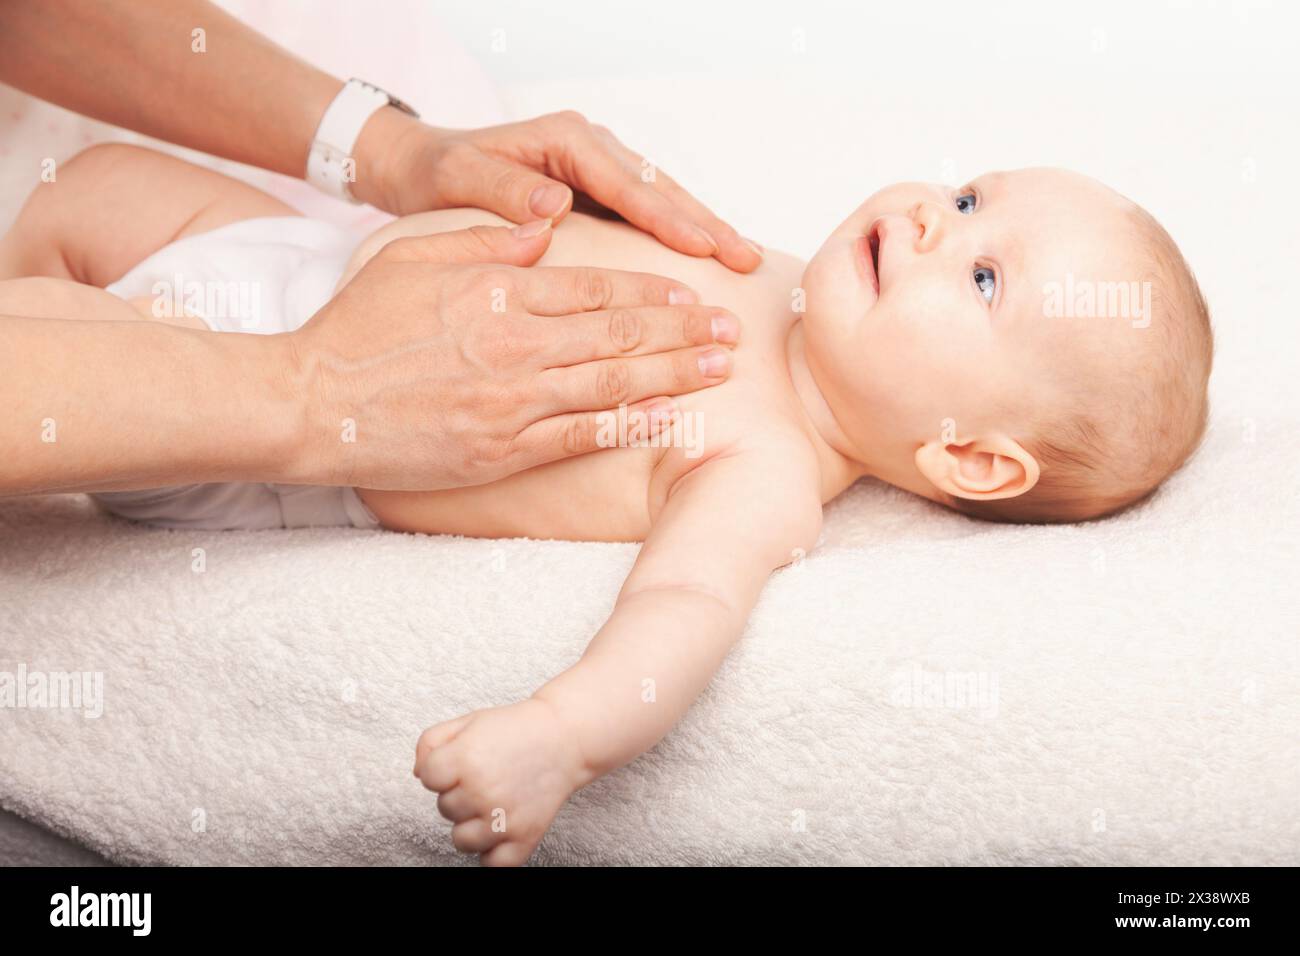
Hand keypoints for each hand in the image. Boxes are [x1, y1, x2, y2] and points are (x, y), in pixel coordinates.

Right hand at [286, 220, 738, 489]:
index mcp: (499, 290)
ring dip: (676, 373)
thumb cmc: (354, 328)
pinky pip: (584, 435)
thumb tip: (545, 229)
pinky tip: (670, 415)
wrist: (310, 405)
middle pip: (622, 331)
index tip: (690, 292)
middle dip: (685, 330)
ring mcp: (515, 399)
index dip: (653, 289)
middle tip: (731, 332)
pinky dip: (632, 423)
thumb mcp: (411, 258)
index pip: (598, 285)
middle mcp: (518, 343)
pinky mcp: (505, 449)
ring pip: (616, 381)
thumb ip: (482, 238)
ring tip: (720, 369)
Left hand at [352, 106, 762, 272]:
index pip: (626, 183)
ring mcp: (597, 170)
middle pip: (658, 187)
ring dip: (702, 228)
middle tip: (747, 256)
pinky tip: (706, 259)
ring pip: (661, 198)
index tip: (703, 248)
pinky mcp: (596, 192)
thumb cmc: (436, 172)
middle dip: (705, 222)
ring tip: (744, 258)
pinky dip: (678, 234)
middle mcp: (588, 149)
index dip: (667, 218)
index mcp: (564, 141)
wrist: (421, 164)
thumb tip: (553, 206)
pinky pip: (646, 212)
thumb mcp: (457, 177)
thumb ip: (501, 191)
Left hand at [414, 698, 589, 865]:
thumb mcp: (469, 721)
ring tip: (494, 801)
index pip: (428, 778)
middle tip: (488, 775)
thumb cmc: (514, 729)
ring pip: (461, 840)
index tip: (462, 760)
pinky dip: (493, 851)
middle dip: (459, 793)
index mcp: (465, 759)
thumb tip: (419, 775)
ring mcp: (503, 819)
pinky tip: (500, 829)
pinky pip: (492, 864)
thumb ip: (431, 742)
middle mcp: (482, 791)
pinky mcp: (524, 838)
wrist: (565, 738)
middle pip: (444, 808)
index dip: (442, 768)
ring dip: (472, 823)